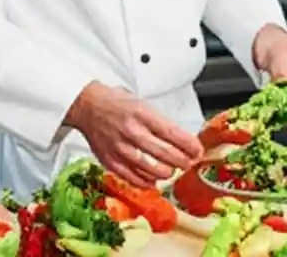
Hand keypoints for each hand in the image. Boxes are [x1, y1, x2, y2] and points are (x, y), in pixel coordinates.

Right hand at [64, 81, 202, 188]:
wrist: (88, 106)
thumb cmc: (119, 104)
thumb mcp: (144, 105)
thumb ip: (160, 122)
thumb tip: (183, 140)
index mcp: (143, 114)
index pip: (172, 133)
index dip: (189, 145)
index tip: (198, 150)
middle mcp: (131, 132)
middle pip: (163, 153)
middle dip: (182, 161)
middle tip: (189, 163)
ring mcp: (119, 148)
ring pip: (148, 168)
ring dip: (166, 173)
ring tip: (172, 171)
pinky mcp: (109, 160)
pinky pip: (130, 176)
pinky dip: (145, 181)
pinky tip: (154, 181)